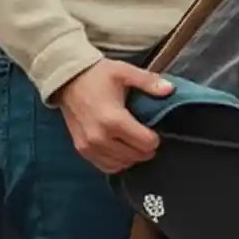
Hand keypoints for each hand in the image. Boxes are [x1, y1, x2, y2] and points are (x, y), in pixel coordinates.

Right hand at [56, 59, 174, 174]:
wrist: (67, 80)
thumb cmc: (97, 75)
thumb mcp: (124, 71)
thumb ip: (148, 82)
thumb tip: (170, 89)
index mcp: (113, 119)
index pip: (145, 143)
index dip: (155, 137)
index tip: (153, 129)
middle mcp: (100, 138)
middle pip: (135, 156)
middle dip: (145, 148)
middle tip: (146, 135)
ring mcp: (90, 146)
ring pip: (122, 164)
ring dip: (132, 156)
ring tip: (134, 143)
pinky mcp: (82, 150)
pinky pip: (106, 167)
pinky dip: (117, 162)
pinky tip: (121, 150)